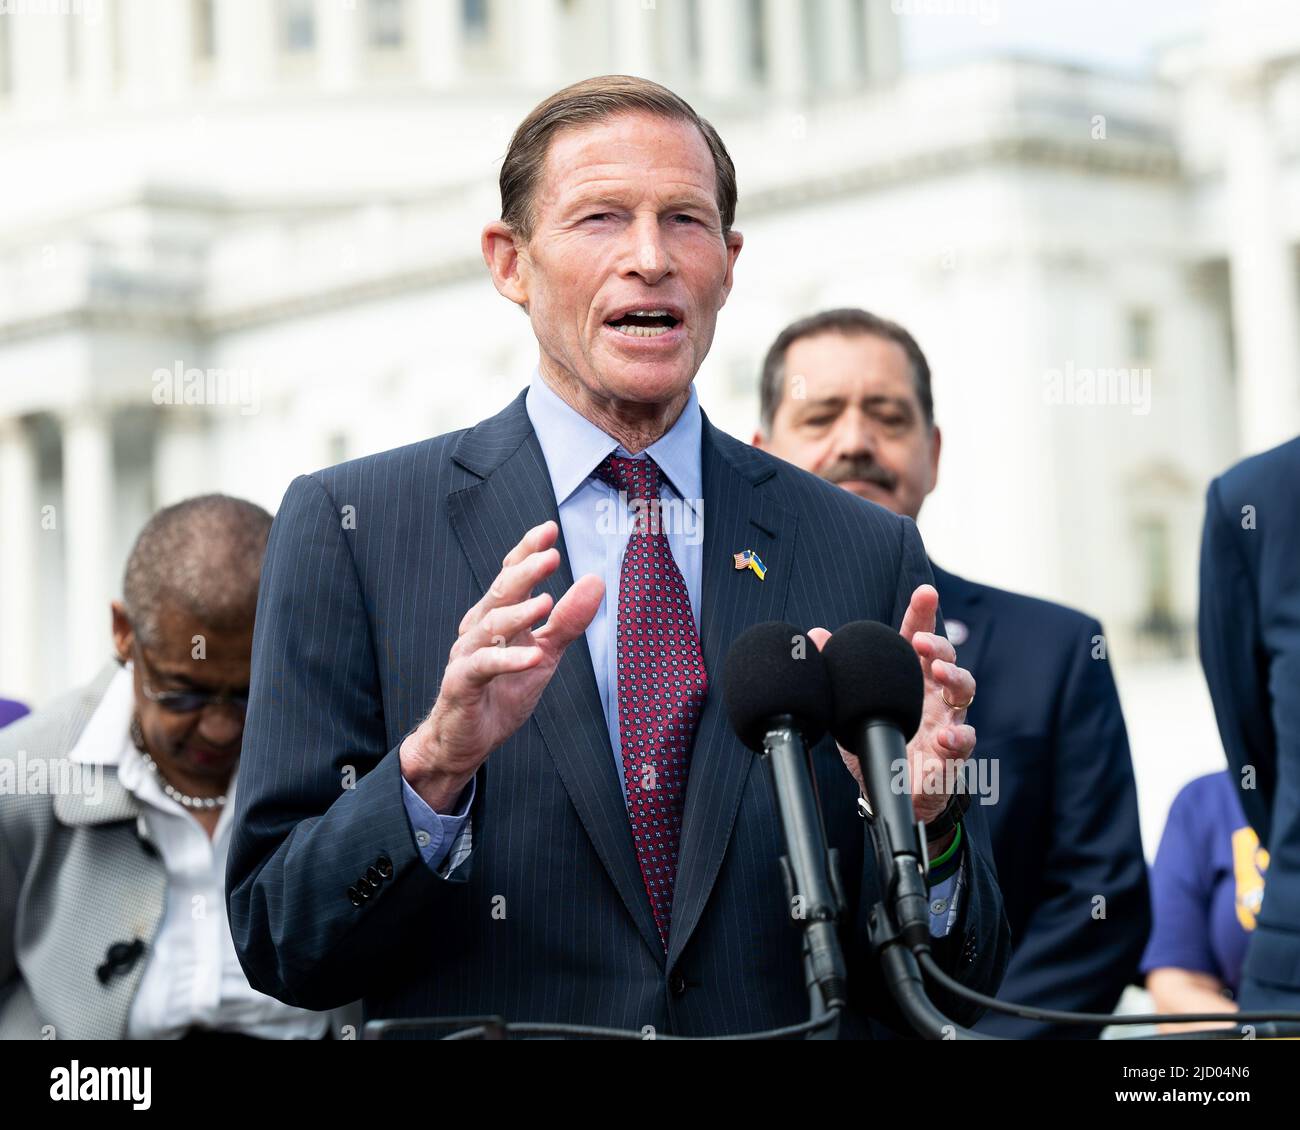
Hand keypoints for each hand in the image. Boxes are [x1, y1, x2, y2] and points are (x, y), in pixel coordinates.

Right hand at [400, 520, 603, 810]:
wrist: (464, 743)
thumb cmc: (502, 695)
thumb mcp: (544, 656)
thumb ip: (567, 621)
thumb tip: (595, 581)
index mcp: (496, 618)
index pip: (509, 576)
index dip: (526, 552)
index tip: (548, 529)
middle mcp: (477, 630)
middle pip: (499, 592)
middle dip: (523, 572)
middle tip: (550, 556)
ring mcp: (466, 656)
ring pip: (489, 625)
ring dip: (518, 613)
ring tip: (546, 602)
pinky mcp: (461, 685)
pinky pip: (483, 666)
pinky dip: (509, 659)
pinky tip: (534, 656)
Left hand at [808, 584, 975, 832]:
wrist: (889, 789)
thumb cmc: (877, 738)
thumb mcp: (850, 704)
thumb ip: (837, 671)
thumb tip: (815, 634)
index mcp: (911, 678)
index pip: (918, 639)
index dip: (923, 615)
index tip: (924, 593)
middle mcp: (933, 695)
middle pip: (947, 660)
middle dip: (940, 646)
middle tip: (922, 642)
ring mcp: (947, 722)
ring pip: (964, 693)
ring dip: (955, 679)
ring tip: (939, 673)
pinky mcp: (952, 755)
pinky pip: (964, 743)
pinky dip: (958, 737)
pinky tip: (945, 736)